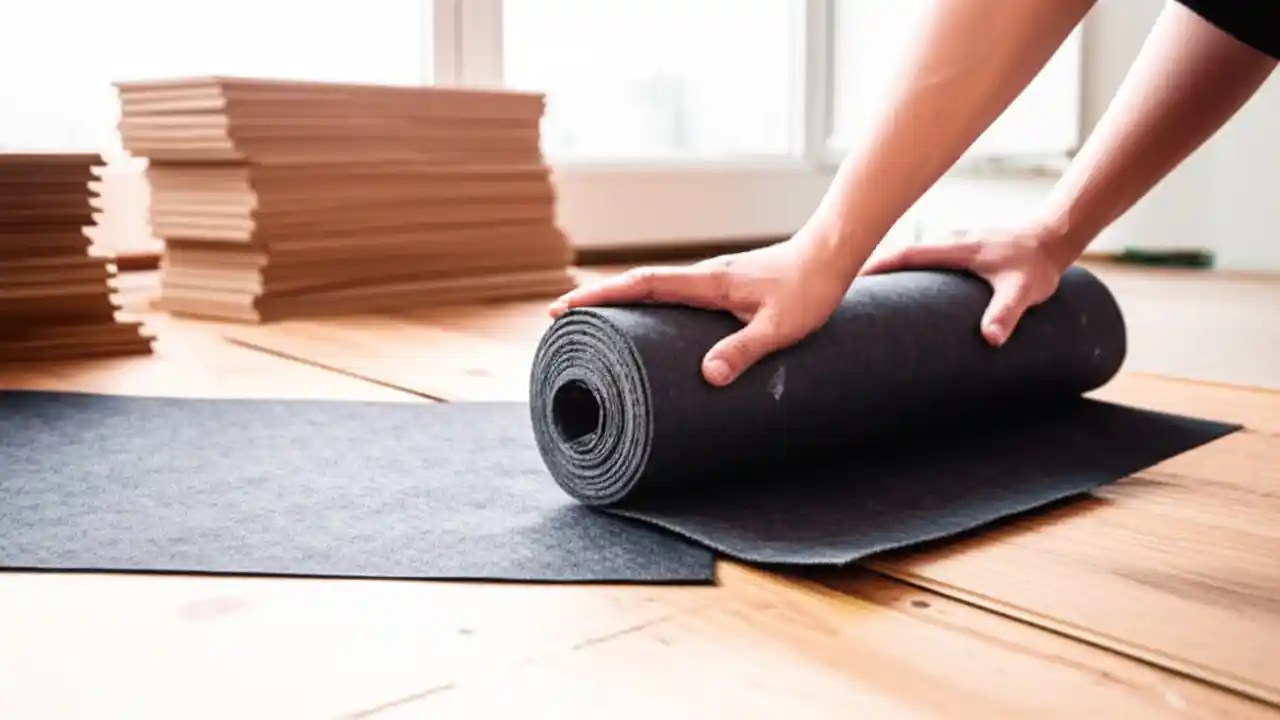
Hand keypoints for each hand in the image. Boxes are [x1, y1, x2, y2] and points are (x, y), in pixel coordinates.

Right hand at [549, 236, 858, 386]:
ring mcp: (711, 281)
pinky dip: (647, 305)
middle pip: (637, 286)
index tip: (565, 307)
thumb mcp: (779, 328)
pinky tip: (647, 325)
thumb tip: (708, 377)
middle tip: (560, 320)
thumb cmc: (808, 290)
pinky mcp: (723, 288)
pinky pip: (673, 295)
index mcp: (707, 282)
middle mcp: (702, 277)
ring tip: (592, 326)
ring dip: (620, 302)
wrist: (832, 255)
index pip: (642, 285)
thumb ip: (744, 350)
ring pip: (654, 289)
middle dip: (597, 300)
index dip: (601, 297)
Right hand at [860, 225, 1070, 346]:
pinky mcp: (956, 252)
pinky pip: (921, 260)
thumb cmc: (1036, 266)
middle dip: (871, 271)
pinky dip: (903, 271)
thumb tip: (990, 340)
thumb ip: (1006, 313)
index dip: (877, 267)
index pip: (907, 255)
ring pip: (909, 257)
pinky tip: (897, 292)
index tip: (849, 279)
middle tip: (842, 293)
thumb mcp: (1023, 291)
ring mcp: (951, 245)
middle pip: (899, 255)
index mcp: (956, 248)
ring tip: (861, 297)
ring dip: (886, 272)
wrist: (1052, 240)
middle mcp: (948, 242)